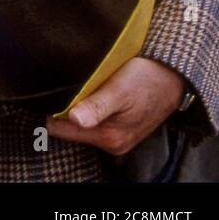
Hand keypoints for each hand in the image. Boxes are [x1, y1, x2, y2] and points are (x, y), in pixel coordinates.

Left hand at [45, 57, 185, 155]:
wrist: (173, 76)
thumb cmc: (146, 79)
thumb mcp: (119, 90)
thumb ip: (96, 107)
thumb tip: (73, 119)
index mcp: (110, 137)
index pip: (62, 130)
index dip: (50, 112)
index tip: (46, 95)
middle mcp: (113, 143)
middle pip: (70, 130)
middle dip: (62, 111)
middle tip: (60, 88)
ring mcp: (117, 138)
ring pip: (80, 125)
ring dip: (74, 109)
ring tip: (75, 90)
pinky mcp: (120, 129)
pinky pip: (92, 122)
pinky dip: (86, 110)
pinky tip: (87, 96)